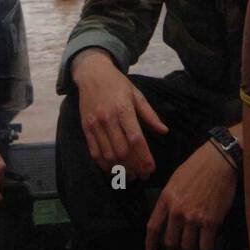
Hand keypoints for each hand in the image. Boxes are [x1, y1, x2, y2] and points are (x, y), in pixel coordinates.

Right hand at [72, 49, 168, 179]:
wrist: (92, 73)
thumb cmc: (118, 84)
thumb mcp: (137, 95)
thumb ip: (150, 115)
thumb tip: (164, 131)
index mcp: (124, 109)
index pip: (136, 139)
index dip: (144, 157)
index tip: (151, 168)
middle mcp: (108, 118)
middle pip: (122, 150)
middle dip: (134, 166)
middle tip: (143, 175)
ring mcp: (95, 124)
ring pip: (108, 154)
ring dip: (120, 169)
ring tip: (130, 175)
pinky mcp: (86, 128)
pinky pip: (94, 152)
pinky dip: (104, 165)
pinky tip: (113, 170)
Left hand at [145, 141, 237, 249]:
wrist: (219, 161)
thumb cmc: (198, 166)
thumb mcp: (175, 180)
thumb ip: (169, 199)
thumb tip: (168, 217)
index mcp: (166, 199)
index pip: (153, 227)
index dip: (151, 244)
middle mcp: (177, 211)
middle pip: (170, 242)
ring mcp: (193, 218)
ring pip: (187, 248)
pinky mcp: (211, 222)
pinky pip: (205, 247)